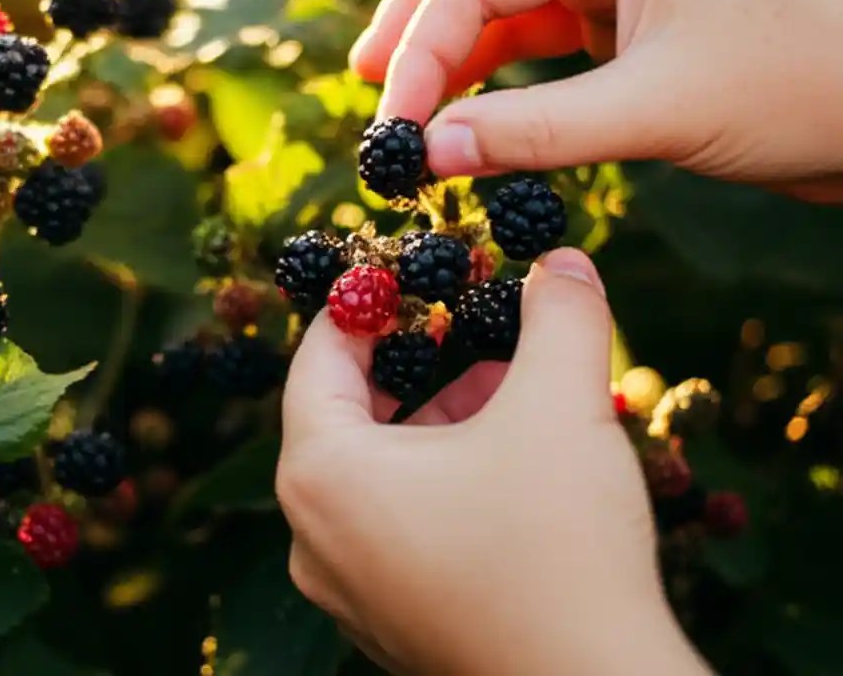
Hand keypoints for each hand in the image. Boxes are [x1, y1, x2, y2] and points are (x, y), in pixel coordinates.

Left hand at [277, 249, 709, 673]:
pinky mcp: (386, 619)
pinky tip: (509, 462)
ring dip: (434, 421)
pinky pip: (394, 525)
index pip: (318, 358)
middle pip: (345, 414)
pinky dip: (438, 481)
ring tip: (508, 388)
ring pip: (376, 472)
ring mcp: (346, 587)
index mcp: (321, 474)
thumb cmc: (558, 551)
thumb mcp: (562, 407)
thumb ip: (559, 316)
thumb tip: (564, 258)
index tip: (410, 272)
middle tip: (460, 323)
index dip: (365, 304)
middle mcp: (313, 535)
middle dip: (410, 361)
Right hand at [352, 0, 842, 201]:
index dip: (426, 47)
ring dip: (446, 58)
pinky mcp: (613, 24)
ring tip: (396, 106)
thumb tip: (431, 155)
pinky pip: (527, 42)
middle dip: (419, 34)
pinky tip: (455, 113)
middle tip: (364, 88)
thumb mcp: (656, 111)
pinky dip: (487, 80)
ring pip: (497, 8)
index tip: (395, 124)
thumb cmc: (788, 93)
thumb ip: (537, 132)